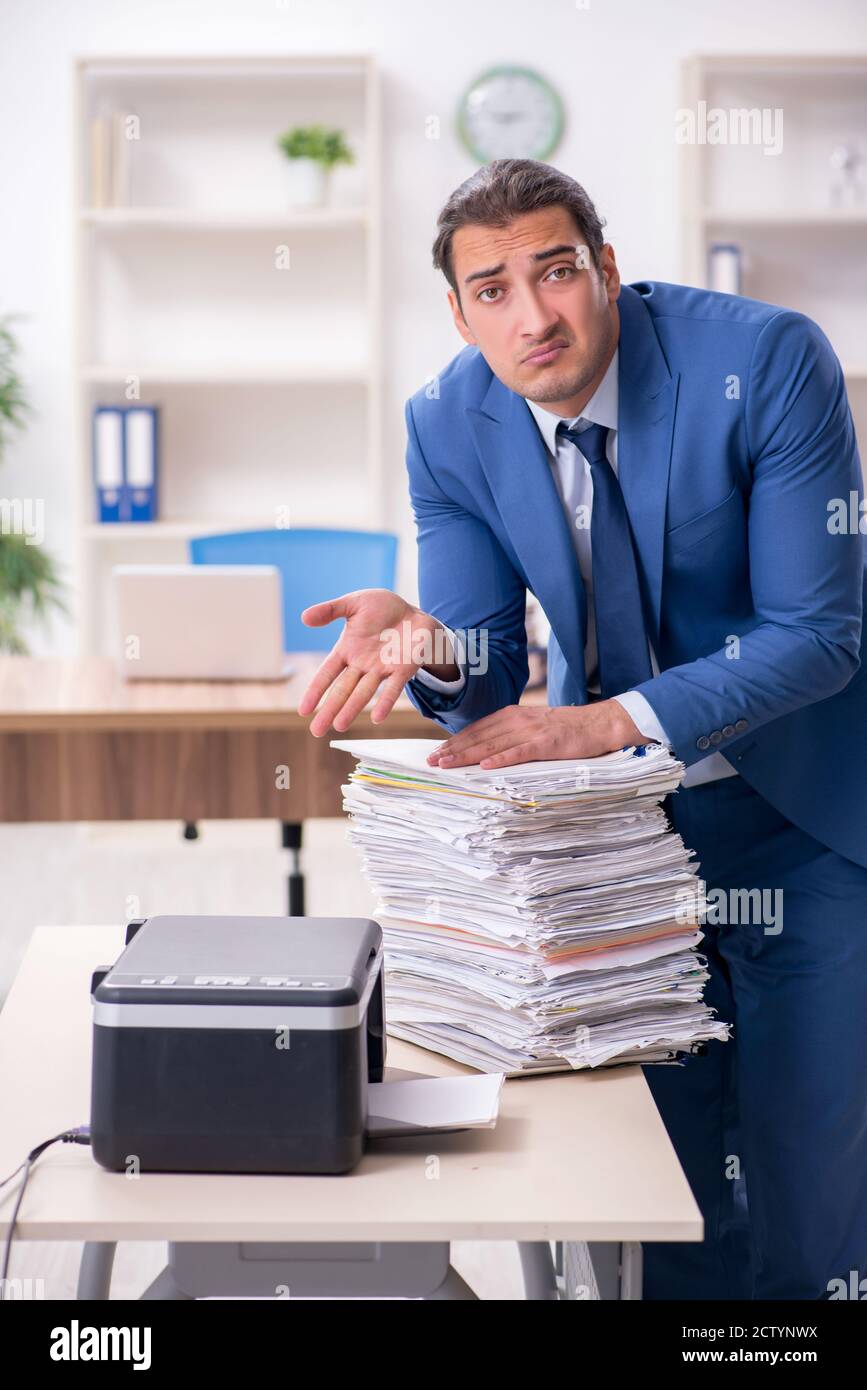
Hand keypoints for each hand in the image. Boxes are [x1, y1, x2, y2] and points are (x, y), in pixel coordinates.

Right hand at [298, 589, 451, 736]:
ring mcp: (382, 669)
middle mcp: (362, 665)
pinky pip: (392, 688)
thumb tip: (303, 617)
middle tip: (317, 731)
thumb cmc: (382, 609)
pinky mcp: (403, 670)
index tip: (303, 710)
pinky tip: (377, 718)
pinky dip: (385, 702)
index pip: (327, 673)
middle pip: (342, 690)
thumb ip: (330, 610)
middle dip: (329, 710)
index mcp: (347, 650)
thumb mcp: (353, 603)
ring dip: (352, 709)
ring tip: (339, 726)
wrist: (414, 612)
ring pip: (363, 693)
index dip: (315, 691)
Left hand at [426, 701, 649, 768]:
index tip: (437, 753)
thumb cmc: (566, 728)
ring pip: (493, 745)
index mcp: (513, 714)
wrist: (600, 723)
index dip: (455, 741)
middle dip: (453, 750)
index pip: (477, 729)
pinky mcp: (547, 743)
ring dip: (468, 755)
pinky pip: (519, 752)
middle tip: (432, 762)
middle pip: (479, 737)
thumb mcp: (534, 725)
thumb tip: (487, 749)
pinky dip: (501, 760)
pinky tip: (485, 767)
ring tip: (448, 764)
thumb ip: (511, 733)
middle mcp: (518, 720)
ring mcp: (532, 731)